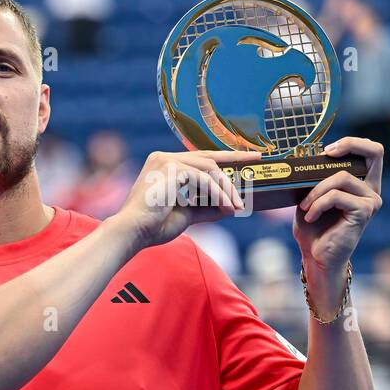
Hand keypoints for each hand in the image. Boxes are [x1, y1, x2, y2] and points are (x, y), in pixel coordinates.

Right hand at [111, 149, 260, 251]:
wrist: (133, 232)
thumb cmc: (152, 226)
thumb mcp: (185, 214)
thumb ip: (204, 207)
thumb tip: (227, 207)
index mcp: (163, 166)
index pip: (199, 159)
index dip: (223, 158)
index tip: (245, 158)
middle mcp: (164, 158)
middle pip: (207, 158)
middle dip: (234, 159)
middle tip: (256, 159)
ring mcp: (166, 161)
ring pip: (209, 169)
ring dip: (226, 189)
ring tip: (236, 206)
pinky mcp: (171, 168)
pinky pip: (204, 178)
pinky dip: (218, 193)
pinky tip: (225, 207)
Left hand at [294, 137, 382, 273]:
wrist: (316, 256)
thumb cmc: (313, 228)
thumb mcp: (310, 197)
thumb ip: (314, 179)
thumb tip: (302, 159)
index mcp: (362, 183)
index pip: (371, 151)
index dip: (352, 142)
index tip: (326, 150)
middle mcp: (372, 190)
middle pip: (374, 152)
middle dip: (347, 145)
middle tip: (322, 155)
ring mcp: (371, 200)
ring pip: (341, 177)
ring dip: (316, 191)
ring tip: (306, 207)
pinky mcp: (364, 211)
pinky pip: (336, 196)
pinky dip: (318, 205)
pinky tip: (310, 217)